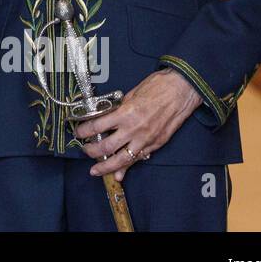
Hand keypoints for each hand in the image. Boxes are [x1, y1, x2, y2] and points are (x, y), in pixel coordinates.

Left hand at [75, 69, 201, 180]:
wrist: (182, 90)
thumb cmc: (158, 87)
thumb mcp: (131, 94)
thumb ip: (119, 109)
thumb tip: (107, 118)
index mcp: (125, 113)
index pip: (97, 126)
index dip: (84, 130)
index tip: (78, 131)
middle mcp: (134, 129)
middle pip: (106, 147)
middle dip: (91, 151)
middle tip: (84, 150)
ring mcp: (146, 139)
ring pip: (122, 159)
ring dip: (106, 167)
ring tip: (95, 170)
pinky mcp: (156, 144)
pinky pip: (138, 159)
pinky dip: (127, 167)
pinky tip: (119, 174)